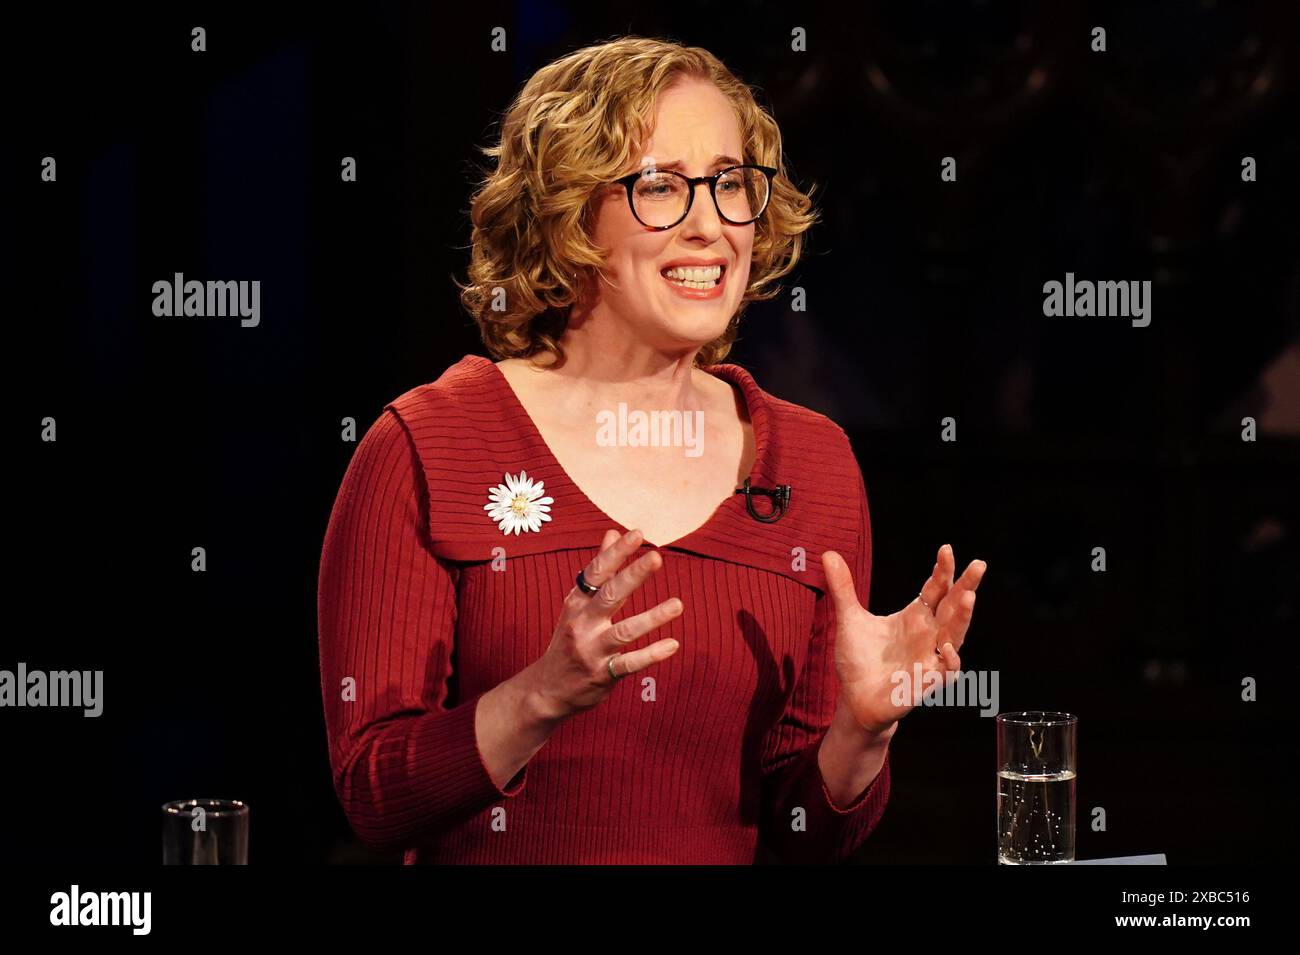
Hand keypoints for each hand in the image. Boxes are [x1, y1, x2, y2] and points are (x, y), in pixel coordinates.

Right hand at [526, 528, 682, 721]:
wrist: (545, 690)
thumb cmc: (568, 640)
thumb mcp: (576, 605)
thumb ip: (598, 570)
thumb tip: (613, 533)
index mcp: (577, 603)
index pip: (596, 572)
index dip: (616, 553)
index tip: (636, 533)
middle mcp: (582, 624)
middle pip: (610, 596)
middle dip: (633, 575)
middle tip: (656, 557)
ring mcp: (592, 650)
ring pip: (624, 632)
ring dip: (652, 618)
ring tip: (678, 605)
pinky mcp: (602, 674)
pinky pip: (630, 664)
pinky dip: (652, 654)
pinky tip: (673, 644)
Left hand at [821, 543, 986, 732]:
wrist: (854, 699)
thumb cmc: (858, 660)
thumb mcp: (849, 619)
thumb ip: (843, 588)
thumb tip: (828, 554)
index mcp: (915, 617)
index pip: (935, 589)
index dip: (942, 570)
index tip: (946, 549)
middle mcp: (928, 635)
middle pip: (953, 607)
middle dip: (967, 585)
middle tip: (979, 564)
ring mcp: (929, 658)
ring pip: (955, 635)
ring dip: (962, 618)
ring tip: (969, 597)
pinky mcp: (925, 682)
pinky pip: (945, 671)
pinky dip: (950, 660)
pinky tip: (948, 648)